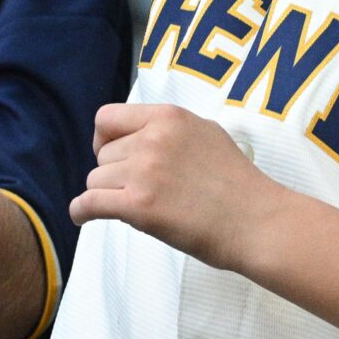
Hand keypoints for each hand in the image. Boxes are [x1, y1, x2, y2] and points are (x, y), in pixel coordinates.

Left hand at [69, 102, 281, 270]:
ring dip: (107, 194)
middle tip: (137, 189)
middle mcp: (152, 138)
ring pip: (96, 179)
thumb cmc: (237, 183)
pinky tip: (82, 216)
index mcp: (167, 117)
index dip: (104, 138)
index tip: (112, 154)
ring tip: (131, 206)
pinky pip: (90, 203)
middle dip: (113, 172)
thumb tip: (140, 135)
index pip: (107, 118)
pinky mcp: (139, 206)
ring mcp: (145, 171)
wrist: (256, 221)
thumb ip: (170, 130)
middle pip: (103, 154)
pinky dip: (81, 211)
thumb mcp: (205, 132)